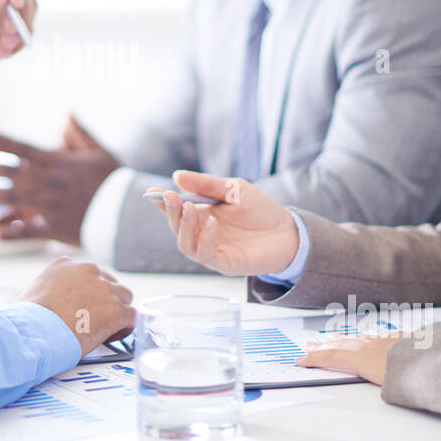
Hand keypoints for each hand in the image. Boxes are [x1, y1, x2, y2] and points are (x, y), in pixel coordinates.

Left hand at [0, 115, 117, 245]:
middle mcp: (49, 183)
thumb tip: (67, 113)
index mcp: (59, 163)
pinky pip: (25, 231)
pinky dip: (6, 232)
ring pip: (13, 200)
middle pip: (11, 174)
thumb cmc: (114, 181)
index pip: (26, 149)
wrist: (126, 214)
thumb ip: (80, 133)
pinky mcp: (52, 228)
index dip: (6, 142)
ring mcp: (49, 206)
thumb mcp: (100, 151)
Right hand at [19, 256, 134, 356]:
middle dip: (105, 299)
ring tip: (106, 328)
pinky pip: (131, 316)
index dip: (89, 292)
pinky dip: (126, 326)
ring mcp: (104, 289)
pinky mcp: (116, 309)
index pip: (89, 273)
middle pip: (109, 282)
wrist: (35, 332)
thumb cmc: (29, 319)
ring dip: (117, 311)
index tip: (84, 305)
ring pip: (124, 296)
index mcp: (67, 264)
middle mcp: (88, 270)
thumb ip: (52, 289)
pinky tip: (115, 335)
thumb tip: (54, 301)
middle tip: (95, 318)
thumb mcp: (34, 291)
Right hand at [146, 169, 298, 275]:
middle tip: (171, 197)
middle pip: (177, 228)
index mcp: (202, 215)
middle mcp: (203, 235)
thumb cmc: (261, 210)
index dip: (162, 204)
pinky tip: (212, 223)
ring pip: (185, 245)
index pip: (176, 211)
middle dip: (171, 213)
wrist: (288, 231)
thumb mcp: (233, 189)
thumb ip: (206, 185)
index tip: (152, 193)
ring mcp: (213, 250)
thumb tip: (176, 176)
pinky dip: (205, 239)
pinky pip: (206, 255)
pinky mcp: (225, 264)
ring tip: (190, 207)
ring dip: (184, 227)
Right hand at [297, 333, 409, 385]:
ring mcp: (386, 341)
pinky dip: (374, 337)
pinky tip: (375, 337)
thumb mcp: (388, 387)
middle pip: (341, 345)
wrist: (432, 358)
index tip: (300, 360)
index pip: (332, 358)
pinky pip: (384, 336)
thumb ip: (376, 386)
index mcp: (362, 359)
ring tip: (335, 338)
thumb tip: (372, 388)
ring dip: (344, 339)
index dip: (314, 358)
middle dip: (324, 345)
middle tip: (310, 344)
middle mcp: (371, 347)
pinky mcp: (402, 339)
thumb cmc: (411, 374)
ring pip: (359, 338)